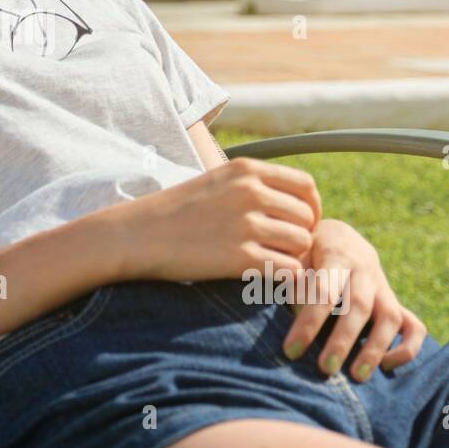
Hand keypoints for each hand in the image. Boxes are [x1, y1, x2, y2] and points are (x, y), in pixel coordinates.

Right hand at [121, 157, 322, 283]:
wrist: (136, 235)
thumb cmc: (175, 212)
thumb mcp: (215, 182)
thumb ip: (251, 186)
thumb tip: (291, 203)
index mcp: (246, 170)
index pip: (305, 186)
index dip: (311, 208)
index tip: (300, 224)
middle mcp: (250, 192)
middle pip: (307, 217)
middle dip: (302, 236)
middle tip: (284, 250)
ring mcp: (246, 225)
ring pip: (302, 244)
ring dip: (293, 257)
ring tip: (272, 263)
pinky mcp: (239, 258)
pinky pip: (288, 269)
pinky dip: (283, 277)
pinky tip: (265, 278)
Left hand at [281, 219, 426, 380]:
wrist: (336, 236)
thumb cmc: (306, 251)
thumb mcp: (295, 256)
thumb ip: (292, 280)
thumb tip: (290, 307)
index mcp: (337, 254)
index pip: (324, 291)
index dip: (308, 322)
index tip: (291, 351)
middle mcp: (365, 270)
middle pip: (359, 306)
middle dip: (342, 340)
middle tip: (325, 369)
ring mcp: (384, 287)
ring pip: (390, 317)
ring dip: (374, 348)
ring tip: (357, 377)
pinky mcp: (394, 303)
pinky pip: (414, 326)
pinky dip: (407, 348)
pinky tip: (387, 366)